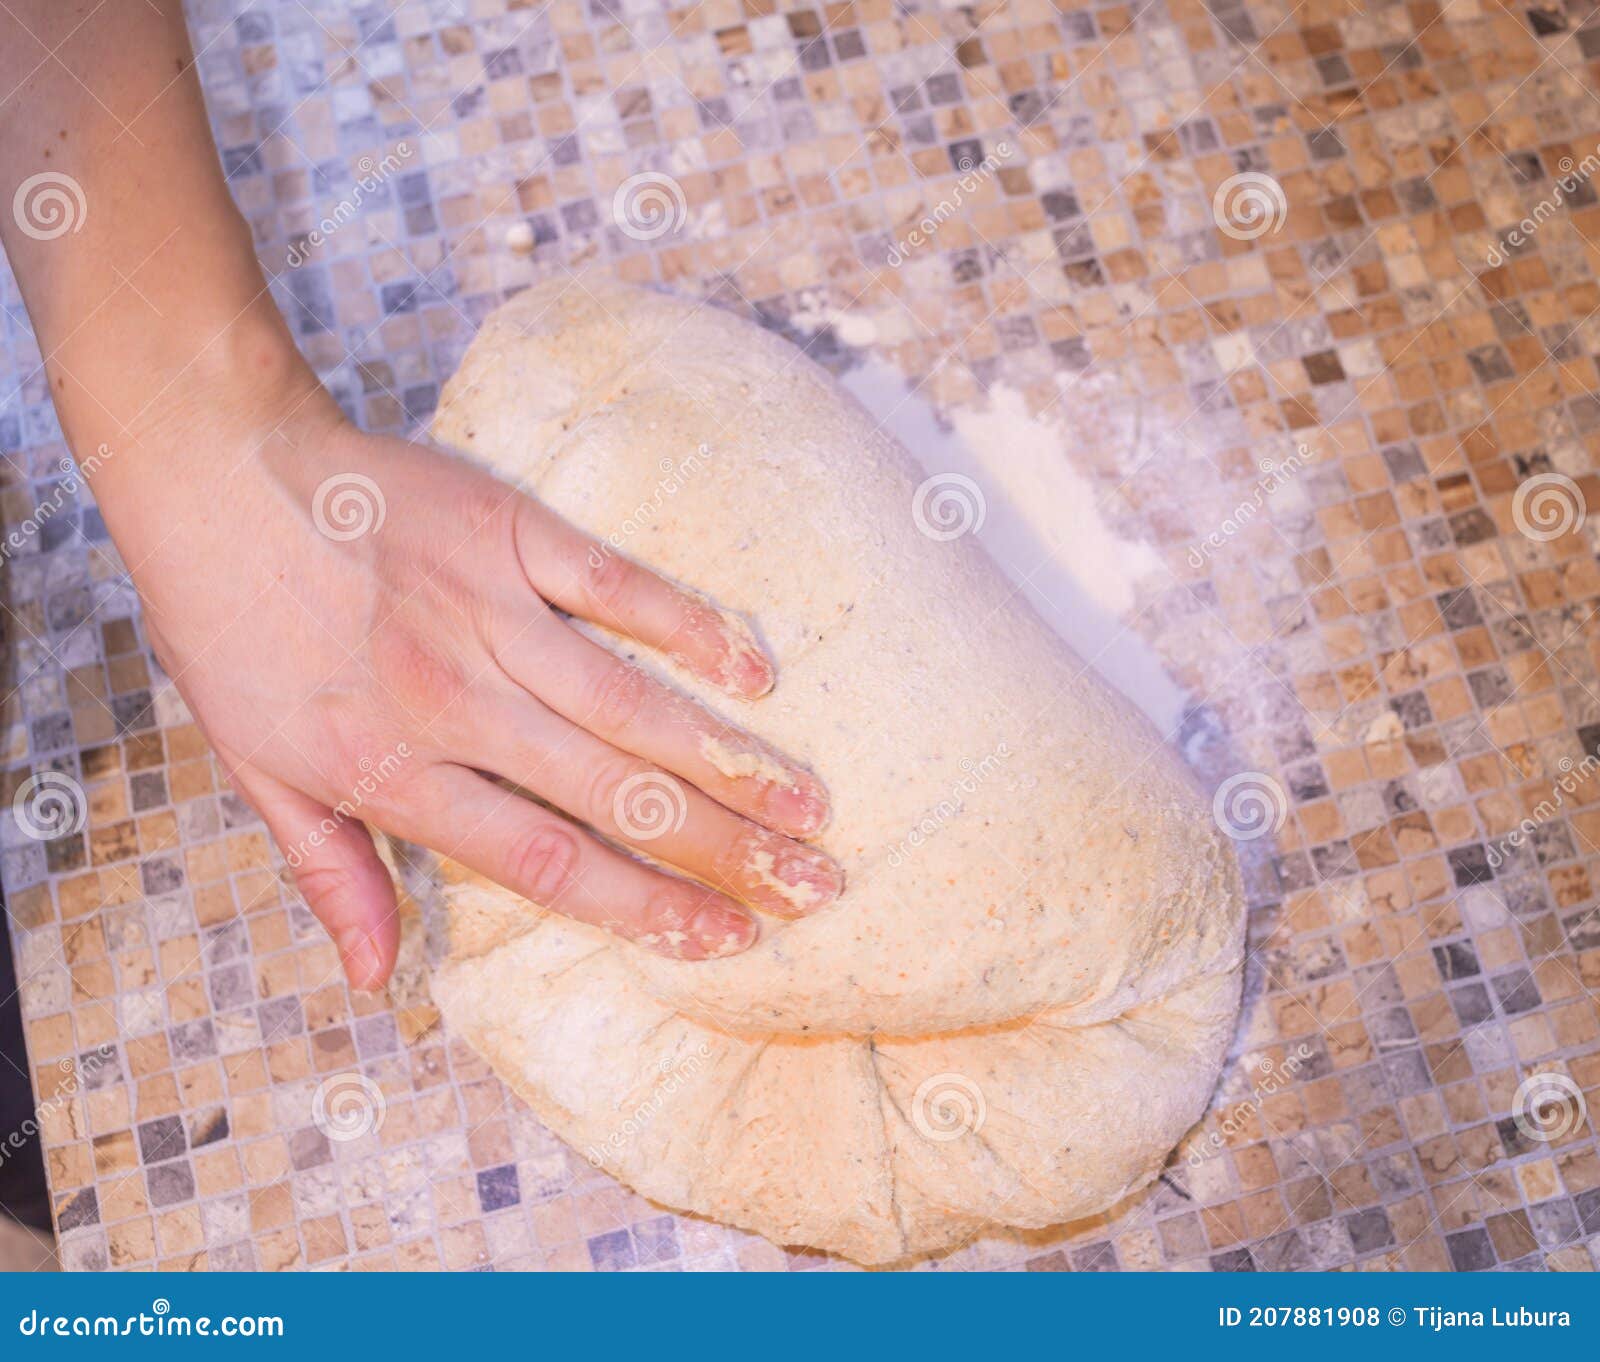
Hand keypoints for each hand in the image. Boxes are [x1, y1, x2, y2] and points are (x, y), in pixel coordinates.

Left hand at [95, 369, 841, 990]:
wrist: (211, 472)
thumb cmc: (230, 629)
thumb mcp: (257, 770)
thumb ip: (331, 875)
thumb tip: (378, 981)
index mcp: (395, 773)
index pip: (548, 863)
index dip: (646, 907)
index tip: (726, 938)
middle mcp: (455, 704)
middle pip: (614, 795)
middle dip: (724, 850)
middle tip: (812, 886)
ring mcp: (487, 613)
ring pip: (631, 704)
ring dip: (729, 760)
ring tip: (810, 805)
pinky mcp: (508, 533)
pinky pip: (615, 584)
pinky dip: (687, 624)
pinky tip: (755, 667)